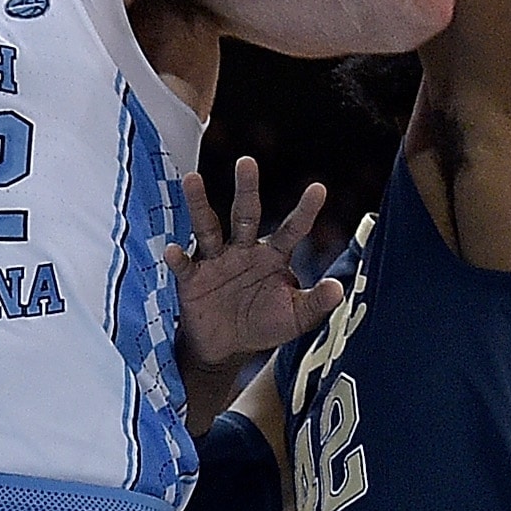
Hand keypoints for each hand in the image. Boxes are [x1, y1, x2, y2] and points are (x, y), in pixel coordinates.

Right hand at [168, 158, 344, 372]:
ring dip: (199, 204)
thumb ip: (316, 303)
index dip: (305, 210)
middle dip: (246, 189)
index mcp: (274, 255)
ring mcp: (216, 260)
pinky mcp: (193, 278)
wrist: (228, 348)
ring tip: (191, 179)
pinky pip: (185, 264)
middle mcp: (244, 250)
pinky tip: (172, 249)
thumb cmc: (264, 324)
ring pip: (208, 227)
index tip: (319, 188)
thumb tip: (338, 289)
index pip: (292, 229)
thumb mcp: (295, 318)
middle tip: (246, 162)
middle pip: (245, 214)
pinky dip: (178, 257)